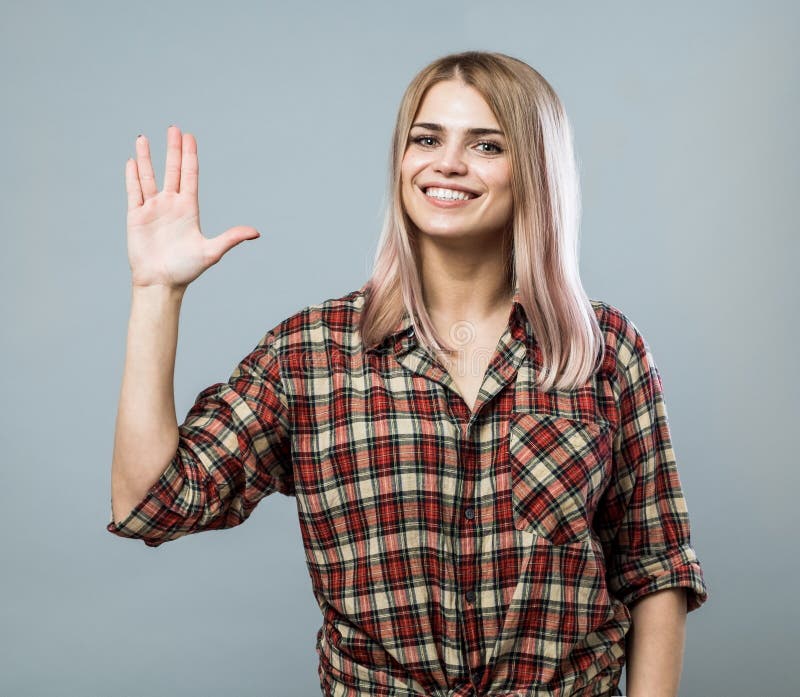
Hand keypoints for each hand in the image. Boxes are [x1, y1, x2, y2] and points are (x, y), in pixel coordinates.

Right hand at [124, 125, 259, 289]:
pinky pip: (134, 191)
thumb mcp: (211, 251)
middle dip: (173, 149)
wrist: (161, 283)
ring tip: (144, 138)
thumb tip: (256, 232)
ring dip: (147, 158)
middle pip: (172, 171)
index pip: (189, 176)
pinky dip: (132, 176)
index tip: (190, 137)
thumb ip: (231, 238)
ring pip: (149, 177)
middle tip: (174, 128)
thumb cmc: (186, 270)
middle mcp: (171, 205)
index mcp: (189, 209)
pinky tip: (132, 161)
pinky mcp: (136, 217)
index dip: (190, 156)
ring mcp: (153, 209)